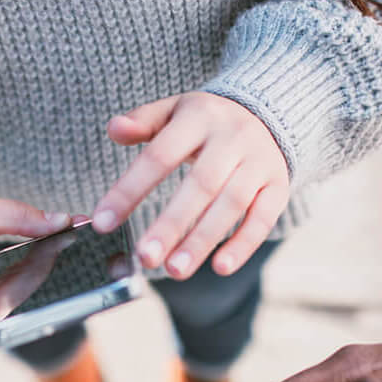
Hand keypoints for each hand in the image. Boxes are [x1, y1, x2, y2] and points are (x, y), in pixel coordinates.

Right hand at [0, 195, 70, 330]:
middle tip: (71, 232)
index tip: (69, 233)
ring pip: (19, 297)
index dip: (48, 260)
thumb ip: (16, 216)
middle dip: (48, 263)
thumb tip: (62, 221)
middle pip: (24, 295)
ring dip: (38, 268)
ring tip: (57, 238)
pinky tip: (39, 250)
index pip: (21, 286)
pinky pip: (6, 295)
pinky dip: (22, 273)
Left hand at [92, 92, 288, 279]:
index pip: (159, 155)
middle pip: (200, 185)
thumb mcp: (174, 110)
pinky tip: (220, 267)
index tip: (103, 223)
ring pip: (232, 205)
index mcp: (198, 117)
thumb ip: (143, 121)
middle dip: (171, 224)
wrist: (269, 112)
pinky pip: (263, 218)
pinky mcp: (278, 186)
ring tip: (175, 270)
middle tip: (145, 258)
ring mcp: (259, 163)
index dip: (130, 190)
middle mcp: (232, 138)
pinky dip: (243, 244)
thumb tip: (115, 129)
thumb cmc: (206, 121)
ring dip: (202, 240)